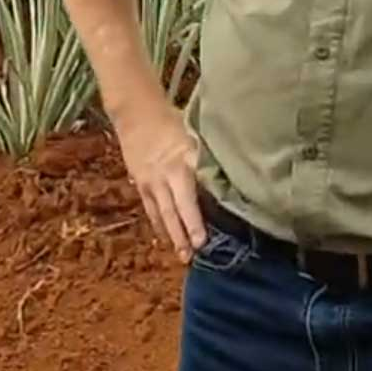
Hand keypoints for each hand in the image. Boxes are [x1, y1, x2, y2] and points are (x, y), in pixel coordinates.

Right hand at [115, 107, 206, 263]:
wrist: (135, 114)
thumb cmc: (172, 121)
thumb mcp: (194, 132)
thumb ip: (209, 155)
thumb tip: (235, 174)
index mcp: (186, 157)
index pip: (198, 186)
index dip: (204, 207)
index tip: (211, 227)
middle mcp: (169, 173)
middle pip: (178, 205)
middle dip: (188, 227)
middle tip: (197, 249)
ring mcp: (152, 181)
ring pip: (163, 213)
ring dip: (173, 235)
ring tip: (183, 256)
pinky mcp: (141, 185)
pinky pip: (152, 210)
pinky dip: (160, 226)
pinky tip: (167, 239)